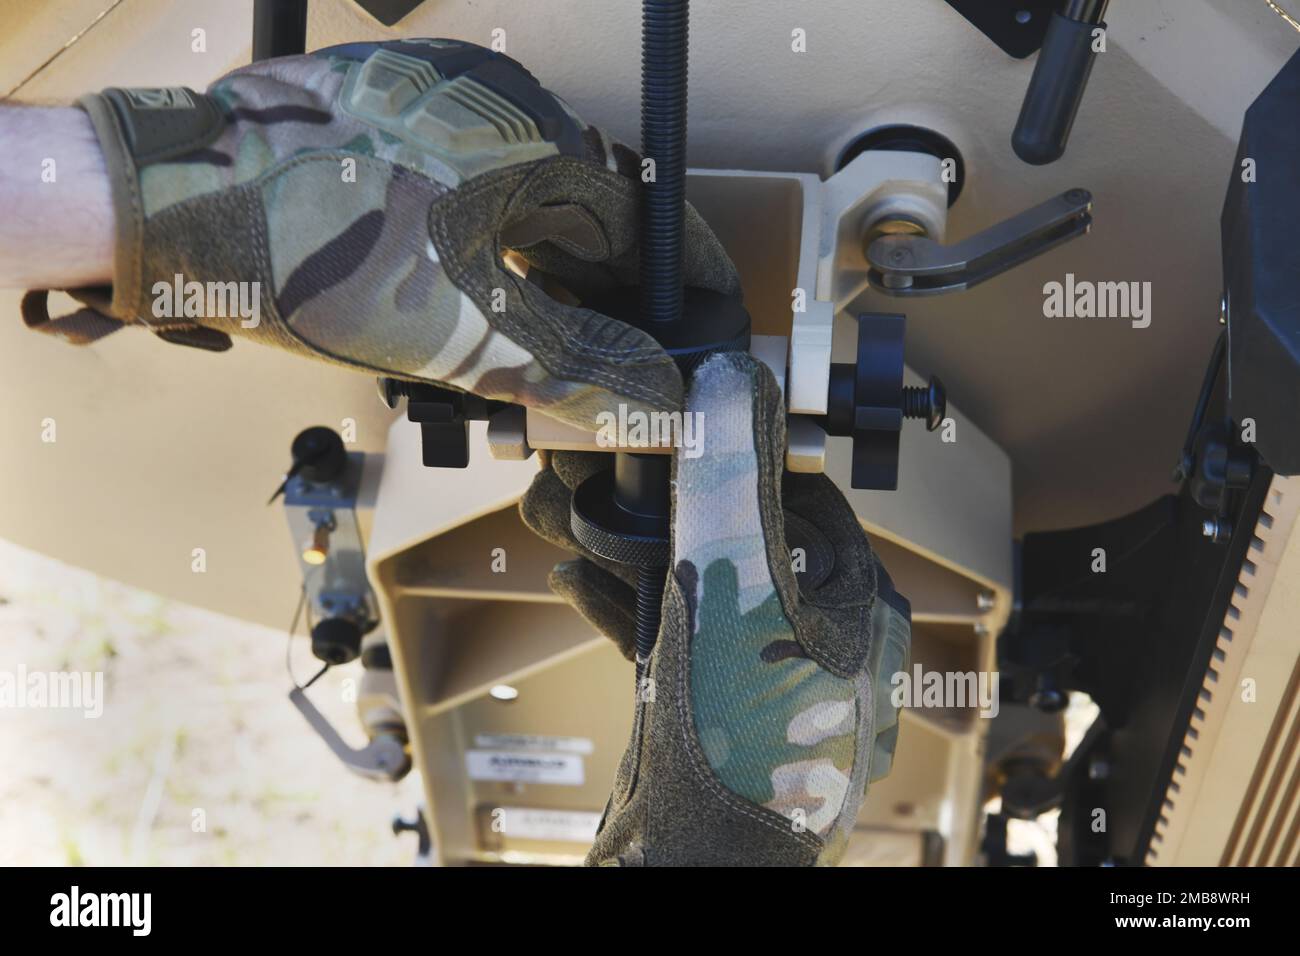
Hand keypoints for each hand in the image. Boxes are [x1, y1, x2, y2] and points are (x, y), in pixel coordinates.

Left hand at [23, 39, 740, 430]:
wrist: (167, 208)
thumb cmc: (303, 250)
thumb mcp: (457, 332)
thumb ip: (570, 368)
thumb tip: (654, 398)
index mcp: (529, 138)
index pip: (640, 223)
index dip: (679, 291)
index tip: (705, 332)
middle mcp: (492, 103)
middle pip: (585, 216)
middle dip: (609, 300)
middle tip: (624, 370)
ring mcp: (436, 105)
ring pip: (526, 207)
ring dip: (548, 283)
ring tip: (553, 359)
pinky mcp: (388, 120)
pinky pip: (471, 192)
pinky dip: (492, 253)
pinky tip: (484, 307)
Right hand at [521, 352, 910, 865]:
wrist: (700, 863)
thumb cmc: (747, 743)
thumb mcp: (739, 585)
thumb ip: (732, 480)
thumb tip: (733, 384)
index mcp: (857, 606)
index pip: (803, 496)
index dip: (740, 454)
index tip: (688, 424)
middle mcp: (821, 640)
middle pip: (740, 540)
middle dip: (667, 506)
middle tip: (616, 474)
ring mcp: (766, 677)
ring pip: (700, 587)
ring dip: (634, 553)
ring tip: (575, 520)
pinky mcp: (716, 707)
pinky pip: (675, 636)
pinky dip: (630, 607)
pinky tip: (579, 579)